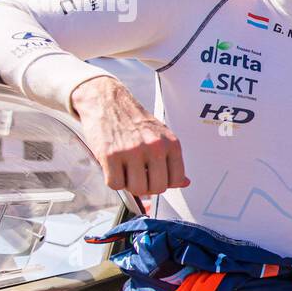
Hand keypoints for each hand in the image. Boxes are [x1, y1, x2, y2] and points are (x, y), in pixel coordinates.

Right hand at [70, 76, 189, 196]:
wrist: (106, 100)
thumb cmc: (134, 120)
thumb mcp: (161, 136)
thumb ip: (172, 160)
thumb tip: (185, 183)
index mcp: (171, 143)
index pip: (176, 180)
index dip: (163, 182)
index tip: (154, 176)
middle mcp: (155, 147)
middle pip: (157, 188)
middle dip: (147, 187)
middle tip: (137, 175)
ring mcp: (132, 151)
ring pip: (137, 189)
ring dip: (129, 185)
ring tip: (125, 170)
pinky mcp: (110, 154)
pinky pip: (115, 184)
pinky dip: (113, 180)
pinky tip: (113, 167)